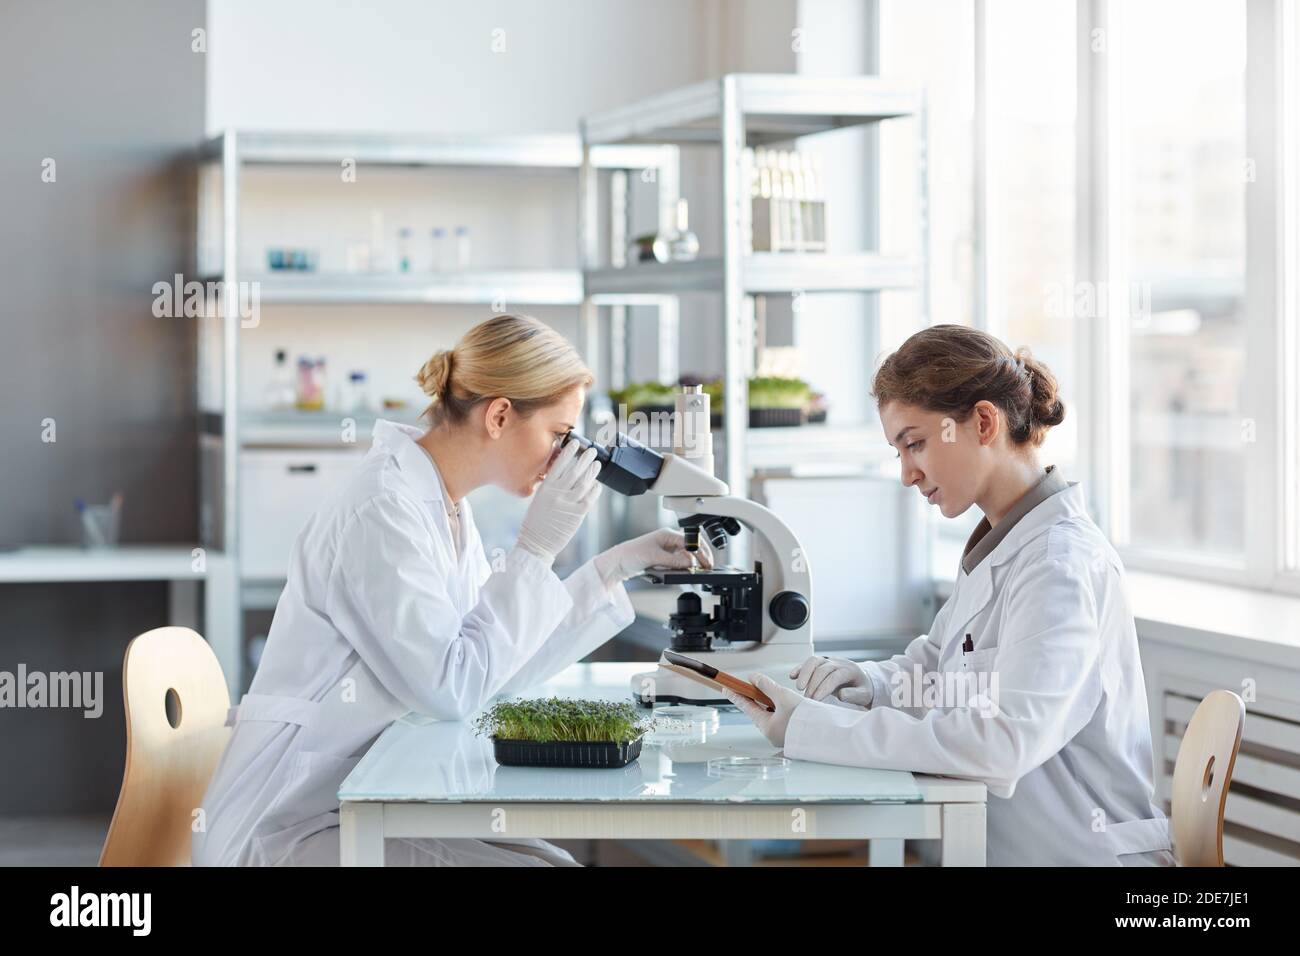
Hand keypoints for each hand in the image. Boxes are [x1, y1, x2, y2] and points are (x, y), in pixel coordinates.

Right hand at [515, 440, 601, 563]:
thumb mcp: (539, 499)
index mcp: (545, 488)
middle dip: (584, 459)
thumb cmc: (536, 522)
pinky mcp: (577, 514)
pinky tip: (597, 485)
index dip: (568, 453)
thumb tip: (567, 474)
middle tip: (592, 451)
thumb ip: (552, 487)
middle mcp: (556, 493)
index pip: (558, 465)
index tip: (575, 443)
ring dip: (592, 472)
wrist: (536, 544)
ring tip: (597, 464)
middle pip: (574, 471)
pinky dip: (595, 489)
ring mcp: (567, 503)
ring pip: (584, 482)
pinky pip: (590, 497)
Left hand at [593, 528, 713, 585]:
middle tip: (707, 568)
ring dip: (692, 563)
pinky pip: (678, 563)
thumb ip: (673, 560)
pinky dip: (683, 568)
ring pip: (686, 556)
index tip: (706, 563)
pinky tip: (684, 572)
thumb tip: (690, 562)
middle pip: (691, 548)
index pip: (691, 541)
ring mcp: (667, 550)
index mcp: (667, 534)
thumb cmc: (631, 554)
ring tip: (697, 571)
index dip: (700, 552)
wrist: (617, 564)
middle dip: (701, 557)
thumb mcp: (654, 557)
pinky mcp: (663, 559)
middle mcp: (669, 541)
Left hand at [720, 674, 803, 748]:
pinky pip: (781, 719)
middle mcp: (772, 733)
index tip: (727, 689)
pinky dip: (780, 709)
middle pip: (758, 711)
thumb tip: (753, 677)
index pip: (747, 707)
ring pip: (771, 715)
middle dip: (755, 699)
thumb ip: (767, 685)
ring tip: (772, 693)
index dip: (736, 696)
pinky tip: (787, 704)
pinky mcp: (792, 734)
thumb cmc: (806, 719)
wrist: (827, 734)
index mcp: (766, 726)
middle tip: (748, 688)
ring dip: (770, 703)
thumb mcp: (784, 697)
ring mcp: (782, 735)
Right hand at [790, 655, 873, 707]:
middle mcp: (837, 663)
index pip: (834, 676)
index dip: (824, 687)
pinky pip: (808, 663)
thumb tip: (841, 695)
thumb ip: (855, 695)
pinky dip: (800, 668)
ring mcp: (828, 661)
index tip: (816, 699)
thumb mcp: (865, 694)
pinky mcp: (820, 663)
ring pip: (813, 661)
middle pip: (822, 668)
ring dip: (804, 673)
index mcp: (849, 670)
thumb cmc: (862, 688)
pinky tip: (792, 676)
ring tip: (799, 688)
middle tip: (807, 699)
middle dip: (813, 684)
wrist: (862, 679)